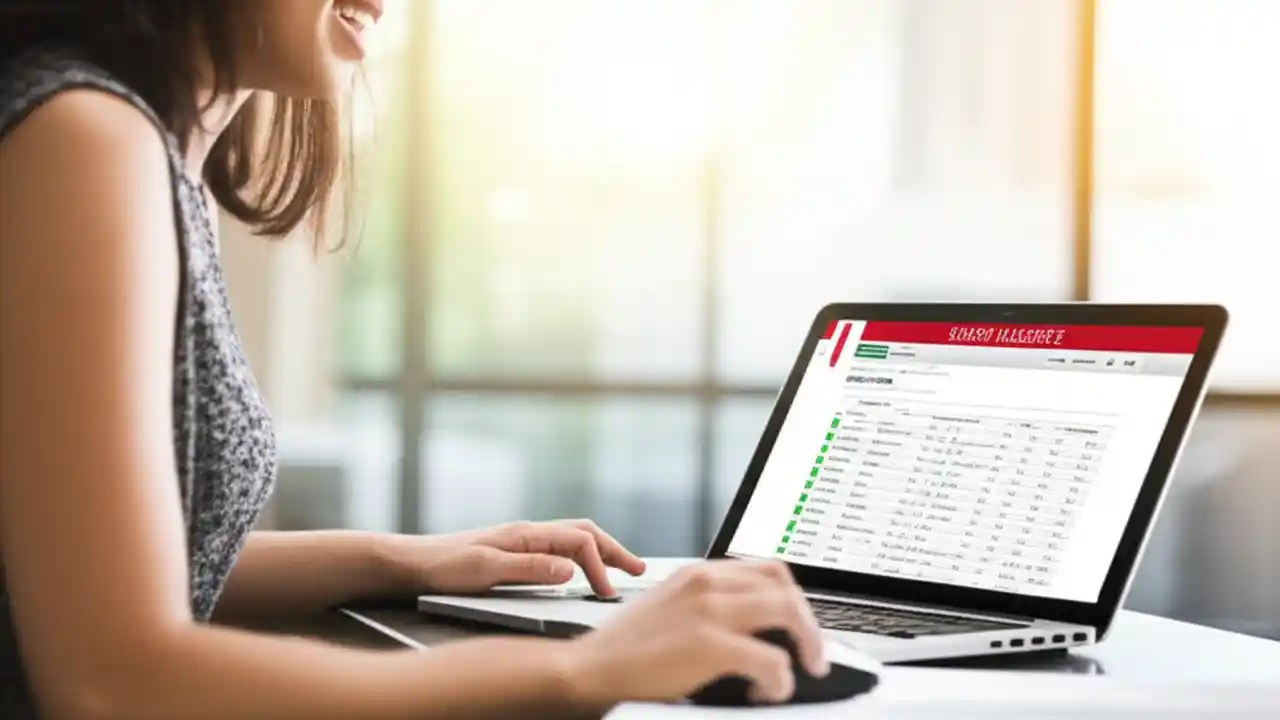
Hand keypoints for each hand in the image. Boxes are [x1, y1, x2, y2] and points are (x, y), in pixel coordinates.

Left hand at [383, 520, 646, 597]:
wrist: (410, 562)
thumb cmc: (443, 566)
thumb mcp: (486, 570)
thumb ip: (530, 568)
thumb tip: (570, 570)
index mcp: (526, 534)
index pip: (578, 544)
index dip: (599, 567)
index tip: (607, 594)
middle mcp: (527, 533)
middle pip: (583, 533)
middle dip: (613, 550)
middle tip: (639, 570)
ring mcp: (521, 541)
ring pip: (572, 539)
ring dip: (599, 552)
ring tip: (619, 568)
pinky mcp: (512, 553)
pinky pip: (557, 549)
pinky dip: (579, 557)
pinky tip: (579, 572)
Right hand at [564, 559, 827, 707]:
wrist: (589, 668)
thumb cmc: (625, 649)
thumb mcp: (670, 609)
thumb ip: (707, 607)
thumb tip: (751, 628)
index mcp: (698, 573)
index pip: (767, 570)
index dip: (792, 598)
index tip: (799, 625)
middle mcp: (706, 582)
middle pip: (785, 586)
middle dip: (808, 622)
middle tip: (814, 653)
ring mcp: (708, 610)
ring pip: (788, 612)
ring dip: (807, 644)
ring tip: (803, 671)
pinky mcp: (708, 644)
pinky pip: (771, 659)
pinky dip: (780, 678)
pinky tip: (766, 691)